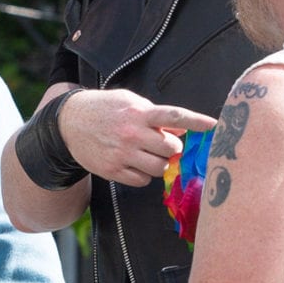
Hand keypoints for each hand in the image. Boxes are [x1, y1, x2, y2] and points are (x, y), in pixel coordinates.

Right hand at [44, 85, 215, 188]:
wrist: (70, 122)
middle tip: (161, 144)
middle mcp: (132, 134)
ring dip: (159, 163)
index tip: (213, 125)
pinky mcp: (112, 170)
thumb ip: (155, 115)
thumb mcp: (130, 102)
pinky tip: (134, 163)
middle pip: (170, 149)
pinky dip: (143, 175)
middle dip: (171, 148)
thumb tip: (179, 131)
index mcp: (139, 113)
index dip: (196, 121)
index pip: (174, 116)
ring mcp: (122, 154)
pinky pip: (142, 180)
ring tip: (147, 154)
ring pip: (158, 168)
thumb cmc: (105, 109)